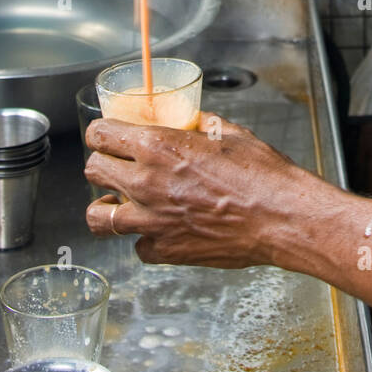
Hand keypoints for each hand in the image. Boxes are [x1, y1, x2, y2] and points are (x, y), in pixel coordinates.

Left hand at [84, 112, 296, 267]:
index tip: (107, 135)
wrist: (280, 216)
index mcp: (159, 146)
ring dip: (108, 206)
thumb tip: (192, 121)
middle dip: (102, 163)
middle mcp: (146, 182)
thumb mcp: (229, 133)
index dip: (101, 133)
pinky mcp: (165, 250)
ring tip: (122, 202)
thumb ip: (200, 125)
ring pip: (98, 216)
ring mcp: (151, 221)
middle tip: (117, 164)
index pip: (100, 135)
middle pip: (91, 170)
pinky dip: (144, 237)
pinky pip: (137, 246)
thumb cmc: (261, 174)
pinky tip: (160, 228)